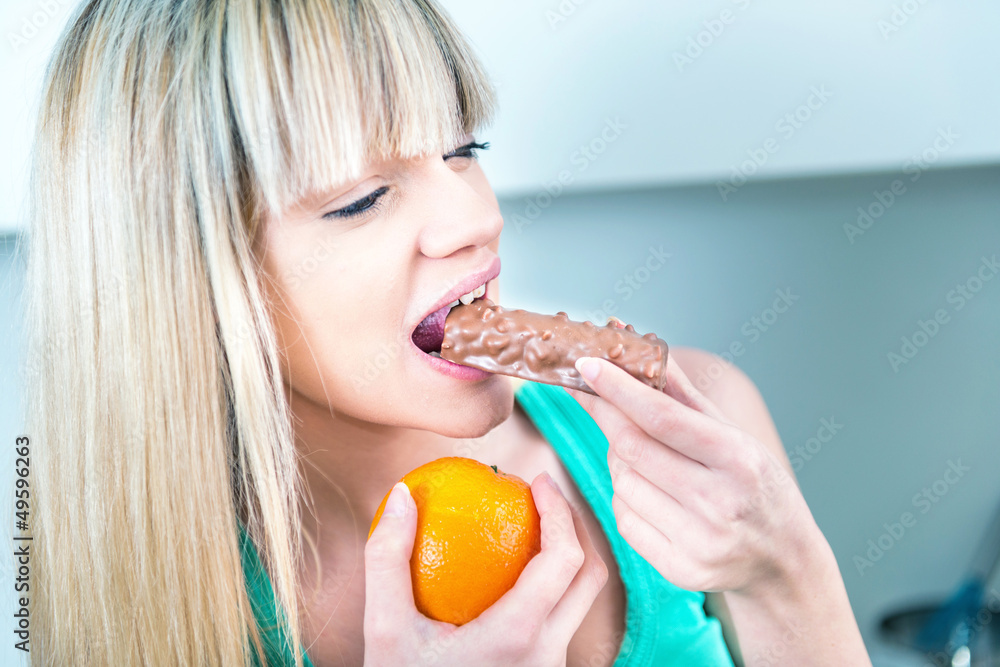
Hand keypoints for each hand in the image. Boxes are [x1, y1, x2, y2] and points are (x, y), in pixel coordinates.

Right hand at [362, 473, 608, 666]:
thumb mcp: (385, 630)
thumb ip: (388, 559)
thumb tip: (401, 495)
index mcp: (521, 636)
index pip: (567, 559)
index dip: (562, 510)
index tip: (539, 480)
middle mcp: (549, 655)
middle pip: (591, 577)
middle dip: (576, 526)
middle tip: (543, 496)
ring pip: (581, 604)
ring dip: (567, 559)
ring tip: (530, 529)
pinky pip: (563, 624)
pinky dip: (552, 588)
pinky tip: (514, 575)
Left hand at [566, 355, 820, 596]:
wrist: (783, 559)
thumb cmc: (754, 482)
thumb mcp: (732, 432)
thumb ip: (680, 392)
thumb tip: (636, 343)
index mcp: (739, 459)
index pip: (662, 417)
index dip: (618, 389)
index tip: (587, 365)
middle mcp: (721, 502)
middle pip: (632, 448)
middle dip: (606, 416)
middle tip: (596, 398)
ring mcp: (700, 541)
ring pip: (621, 482)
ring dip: (618, 460)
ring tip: (644, 456)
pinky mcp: (680, 569)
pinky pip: (624, 518)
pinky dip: (624, 496)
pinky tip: (649, 492)